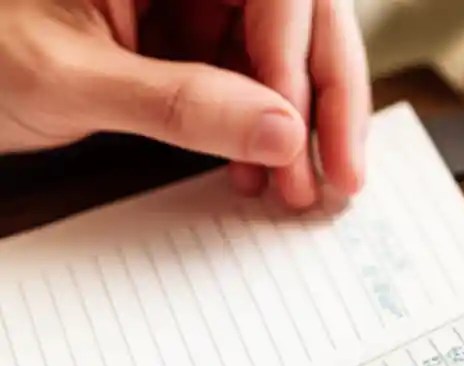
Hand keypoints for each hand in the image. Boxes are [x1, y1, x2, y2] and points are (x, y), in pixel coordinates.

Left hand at [0, 0, 370, 207]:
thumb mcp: (63, 79)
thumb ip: (176, 104)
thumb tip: (281, 131)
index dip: (297, 53)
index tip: (292, 130)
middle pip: (301, 14)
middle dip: (325, 96)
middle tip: (339, 173)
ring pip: (288, 48)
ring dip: (304, 122)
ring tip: (299, 188)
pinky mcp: (189, 35)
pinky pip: (255, 76)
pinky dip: (268, 129)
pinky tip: (262, 172)